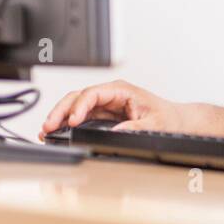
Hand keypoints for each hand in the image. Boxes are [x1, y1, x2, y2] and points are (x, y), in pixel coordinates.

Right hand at [39, 79, 214, 140]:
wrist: (177, 121)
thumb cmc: (168, 118)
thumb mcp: (155, 124)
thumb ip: (136, 128)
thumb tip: (117, 132)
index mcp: (122, 90)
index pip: (93, 93)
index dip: (80, 107)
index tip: (71, 121)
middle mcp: (111, 94)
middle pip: (78, 97)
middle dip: (61, 111)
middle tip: (48, 127)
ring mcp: (105, 104)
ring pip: (75, 105)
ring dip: (60, 117)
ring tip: (46, 131)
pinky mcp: (103, 115)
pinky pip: (80, 116)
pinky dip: (67, 123)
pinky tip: (56, 131)